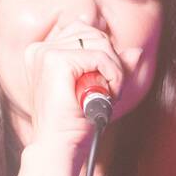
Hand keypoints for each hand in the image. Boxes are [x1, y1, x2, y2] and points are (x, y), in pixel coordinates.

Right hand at [22, 20, 137, 162]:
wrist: (60, 145)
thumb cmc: (74, 122)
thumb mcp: (97, 88)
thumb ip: (112, 65)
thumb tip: (135, 51)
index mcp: (42, 53)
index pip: (82, 30)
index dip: (102, 50)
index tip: (104, 77)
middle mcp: (40, 49)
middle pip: (93, 34)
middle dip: (111, 60)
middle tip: (109, 90)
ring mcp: (46, 53)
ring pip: (99, 43)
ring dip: (114, 70)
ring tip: (106, 94)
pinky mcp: (57, 60)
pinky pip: (100, 56)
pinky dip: (113, 75)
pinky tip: (107, 94)